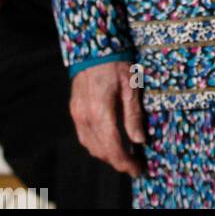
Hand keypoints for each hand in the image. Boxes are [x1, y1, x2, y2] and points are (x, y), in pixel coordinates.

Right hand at [70, 60, 145, 176]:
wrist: (93, 45)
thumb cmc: (116, 62)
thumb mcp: (131, 86)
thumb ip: (133, 115)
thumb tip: (139, 140)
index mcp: (101, 111)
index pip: (113, 147)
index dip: (125, 163)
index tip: (138, 170)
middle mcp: (85, 116)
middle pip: (101, 150)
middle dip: (118, 162)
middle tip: (135, 165)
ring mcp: (77, 114)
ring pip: (90, 146)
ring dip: (107, 154)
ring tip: (125, 155)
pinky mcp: (75, 109)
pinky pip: (85, 135)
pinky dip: (97, 144)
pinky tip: (110, 141)